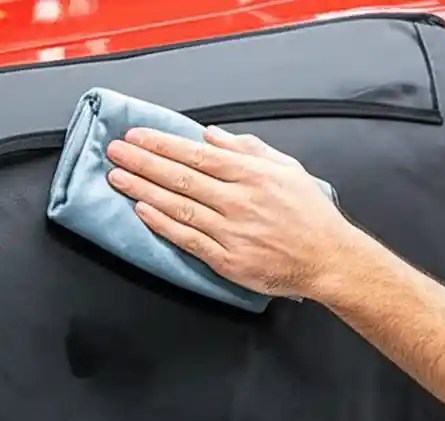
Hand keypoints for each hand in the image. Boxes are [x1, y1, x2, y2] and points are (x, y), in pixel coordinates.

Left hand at [105, 126, 367, 299]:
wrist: (329, 259)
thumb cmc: (310, 215)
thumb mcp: (287, 169)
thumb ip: (249, 149)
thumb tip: (212, 136)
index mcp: (253, 175)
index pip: (197, 155)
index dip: (163, 144)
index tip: (137, 136)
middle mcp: (240, 201)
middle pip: (182, 177)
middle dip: (144, 162)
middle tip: (116, 151)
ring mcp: (232, 232)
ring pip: (180, 206)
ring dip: (145, 190)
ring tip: (118, 177)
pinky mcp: (228, 260)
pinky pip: (188, 239)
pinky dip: (163, 225)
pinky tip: (143, 211)